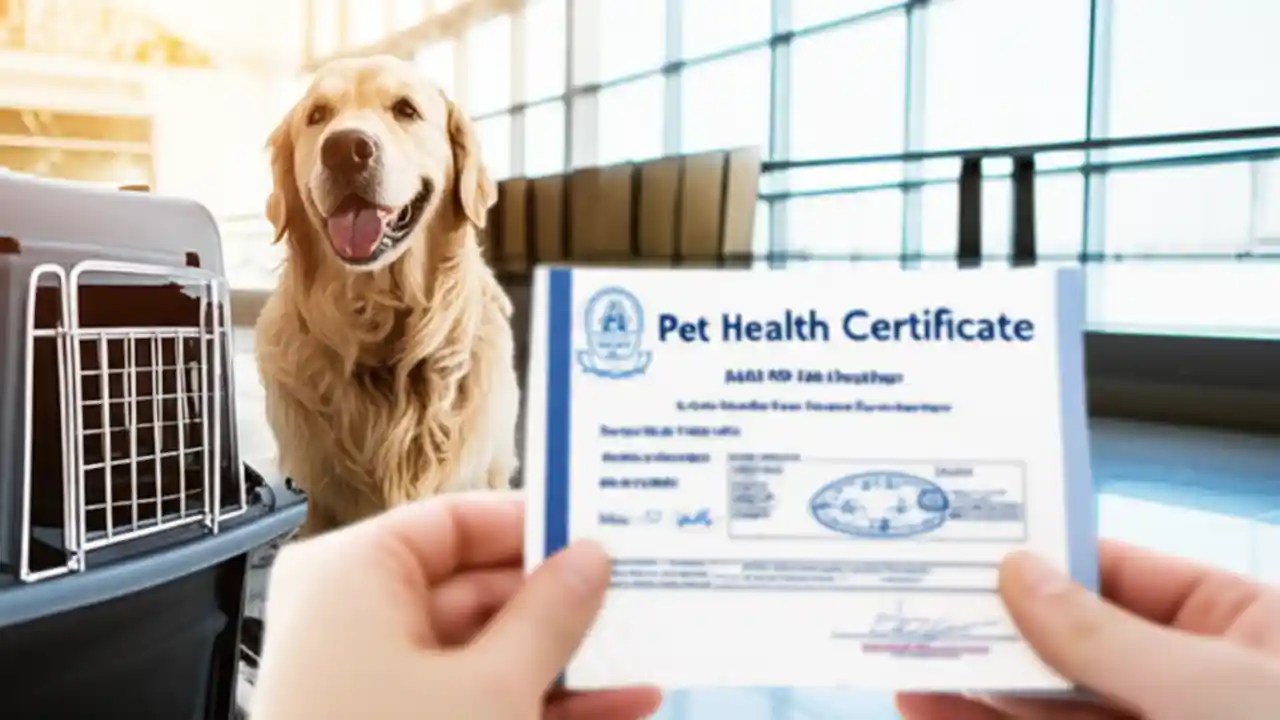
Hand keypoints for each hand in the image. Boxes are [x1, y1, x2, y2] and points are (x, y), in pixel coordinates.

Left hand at [251, 492, 661, 718]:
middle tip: (634, 598)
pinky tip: (615, 708)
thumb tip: (589, 559)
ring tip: (640, 656)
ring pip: (485, 651)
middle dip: (561, 604)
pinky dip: (541, 704)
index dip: (531, 525)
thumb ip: (550, 615)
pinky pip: (475, 700)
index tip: (599, 533)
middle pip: (476, 589)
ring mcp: (376, 683)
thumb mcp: (492, 687)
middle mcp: (355, 621)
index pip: (454, 521)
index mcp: (353, 576)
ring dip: (565, 662)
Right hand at [897, 540, 1279, 719]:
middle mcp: (1197, 684)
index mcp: (1246, 630)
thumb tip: (1015, 569)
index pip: (1129, 574)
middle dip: (1000, 625)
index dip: (1049, 555)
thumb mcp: (1208, 687)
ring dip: (981, 688)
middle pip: (1080, 640)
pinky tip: (935, 712)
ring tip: (907, 662)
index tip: (968, 542)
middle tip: (917, 601)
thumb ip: (1099, 632)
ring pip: (1056, 707)